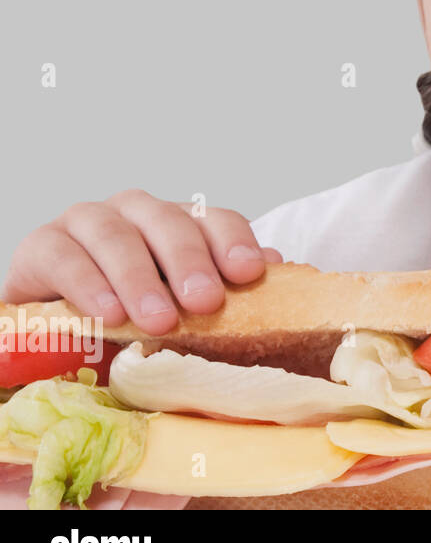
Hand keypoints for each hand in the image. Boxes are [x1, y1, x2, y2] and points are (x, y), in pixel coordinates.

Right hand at [2, 189, 282, 335]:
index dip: (233, 243)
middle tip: (205, 303)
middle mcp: (137, 212)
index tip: (249, 274)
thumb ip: (226, 291)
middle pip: (169, 222)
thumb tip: (275, 267)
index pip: (216, 220)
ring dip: (139, 279)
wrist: (55, 329)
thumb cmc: (132, 317)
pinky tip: (107, 316)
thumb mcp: (182, 308)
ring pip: (117, 236)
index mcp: (180, 224)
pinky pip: (65, 257)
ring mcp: (88, 223)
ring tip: (158, 320)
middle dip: (189, 262)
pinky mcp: (43, 246)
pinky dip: (88, 286)